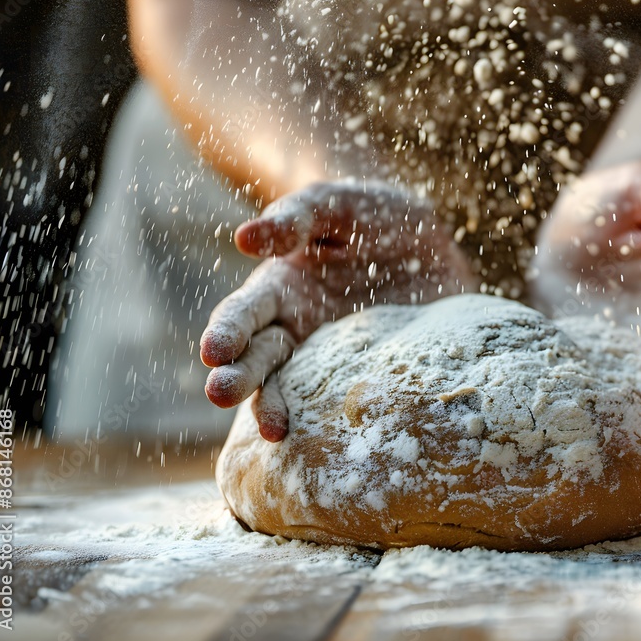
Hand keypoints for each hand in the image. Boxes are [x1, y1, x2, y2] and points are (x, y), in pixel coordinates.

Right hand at [200, 181, 477, 440]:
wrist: (428, 244)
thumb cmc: (370, 217)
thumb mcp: (335, 205)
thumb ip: (297, 217)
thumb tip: (245, 237)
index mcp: (279, 290)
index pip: (242, 314)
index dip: (227, 331)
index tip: (213, 351)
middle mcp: (295, 332)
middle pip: (258, 360)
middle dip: (238, 377)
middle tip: (220, 392)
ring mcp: (330, 360)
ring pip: (294, 390)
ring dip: (275, 408)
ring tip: (273, 430)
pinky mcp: (367, 375)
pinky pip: (347, 400)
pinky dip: (336, 418)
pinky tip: (334, 435)